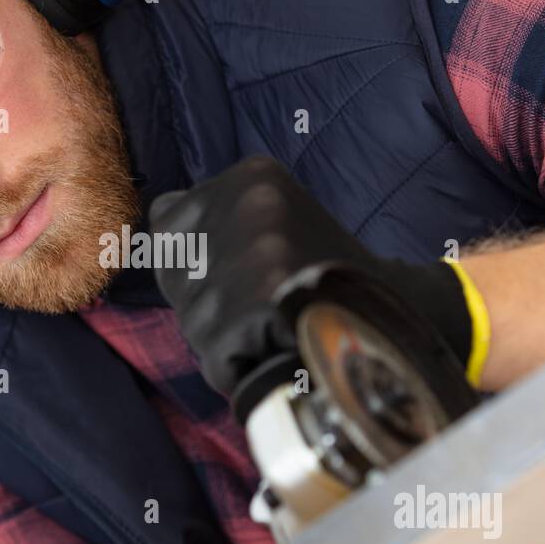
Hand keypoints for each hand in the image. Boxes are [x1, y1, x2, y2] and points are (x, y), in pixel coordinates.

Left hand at [148, 156, 474, 398]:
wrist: (394, 316)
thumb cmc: (321, 275)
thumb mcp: (270, 219)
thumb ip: (209, 219)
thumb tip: (151, 222)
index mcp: (252, 175)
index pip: (166, 222)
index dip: (195, 263)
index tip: (244, 271)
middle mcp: (251, 203)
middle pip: (174, 274)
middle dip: (205, 302)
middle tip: (262, 302)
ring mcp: (257, 252)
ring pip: (193, 320)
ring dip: (224, 340)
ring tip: (274, 325)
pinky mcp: (262, 303)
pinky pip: (215, 356)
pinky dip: (239, 368)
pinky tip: (278, 348)